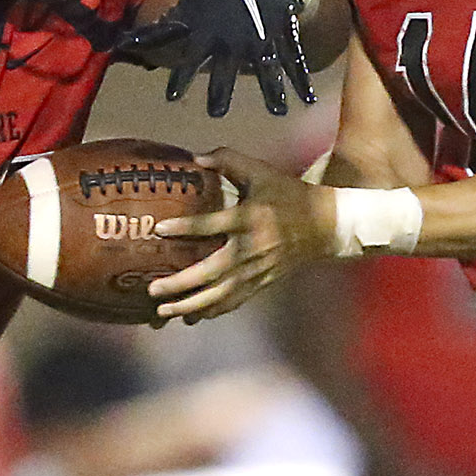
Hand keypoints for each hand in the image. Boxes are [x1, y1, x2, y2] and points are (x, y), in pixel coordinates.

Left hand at [119, 0, 318, 118]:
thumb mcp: (191, 8)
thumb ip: (164, 29)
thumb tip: (127, 43)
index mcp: (211, 32)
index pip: (190, 58)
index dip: (180, 77)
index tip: (172, 99)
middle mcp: (234, 37)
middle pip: (226, 69)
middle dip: (220, 90)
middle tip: (215, 113)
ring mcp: (262, 36)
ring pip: (265, 68)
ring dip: (271, 91)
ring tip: (277, 112)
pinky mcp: (284, 34)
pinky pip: (293, 59)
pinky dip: (301, 79)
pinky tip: (306, 99)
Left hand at [148, 149, 337, 321]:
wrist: (323, 226)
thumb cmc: (288, 194)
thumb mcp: (261, 172)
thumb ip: (228, 160)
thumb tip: (195, 157)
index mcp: (248, 219)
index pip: (212, 225)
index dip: (185, 228)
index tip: (159, 230)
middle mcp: (250, 249)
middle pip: (211, 272)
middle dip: (181, 284)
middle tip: (152, 290)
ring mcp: (256, 271)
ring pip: (220, 295)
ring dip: (191, 306)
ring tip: (163, 312)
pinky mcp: (261, 283)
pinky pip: (233, 302)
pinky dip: (211, 312)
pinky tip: (190, 318)